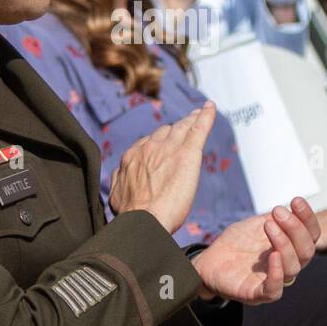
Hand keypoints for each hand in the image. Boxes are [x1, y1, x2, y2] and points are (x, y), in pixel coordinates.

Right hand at [108, 102, 214, 233]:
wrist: (143, 218)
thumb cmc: (130, 213)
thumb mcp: (116, 193)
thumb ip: (120, 179)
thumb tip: (121, 173)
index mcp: (133, 157)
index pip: (149, 142)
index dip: (158, 142)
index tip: (164, 144)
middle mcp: (149, 148)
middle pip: (166, 131)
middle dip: (175, 129)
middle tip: (185, 126)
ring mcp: (169, 148)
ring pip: (182, 127)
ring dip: (190, 120)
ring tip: (198, 114)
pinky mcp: (188, 153)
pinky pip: (199, 128)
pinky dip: (205, 116)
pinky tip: (210, 107)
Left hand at [193, 198, 318, 300]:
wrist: (208, 260)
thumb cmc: (235, 243)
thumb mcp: (255, 225)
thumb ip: (275, 219)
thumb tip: (292, 208)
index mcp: (291, 248)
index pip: (310, 235)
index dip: (307, 218)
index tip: (296, 200)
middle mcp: (287, 265)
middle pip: (306, 251)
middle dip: (295, 229)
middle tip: (278, 212)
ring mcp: (274, 281)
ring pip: (293, 267)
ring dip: (284, 244)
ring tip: (269, 226)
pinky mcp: (257, 294)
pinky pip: (275, 290)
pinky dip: (277, 274)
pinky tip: (272, 256)